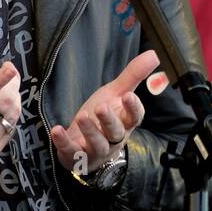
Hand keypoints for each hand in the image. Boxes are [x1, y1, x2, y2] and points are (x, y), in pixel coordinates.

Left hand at [49, 49, 160, 175]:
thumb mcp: (115, 94)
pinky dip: (64, 142)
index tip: (128, 96)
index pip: (134, 117)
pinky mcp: (77, 156)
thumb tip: (154, 54)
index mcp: (125, 122)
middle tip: (101, 107)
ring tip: (82, 116)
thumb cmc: (102, 117)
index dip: (133, 108)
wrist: (83, 145)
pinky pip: (71, 151)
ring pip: (97, 143)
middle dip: (109, 120)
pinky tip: (57, 130)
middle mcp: (113, 138)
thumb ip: (133, 76)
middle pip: (116, 132)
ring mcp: (95, 150)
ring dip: (90, 131)